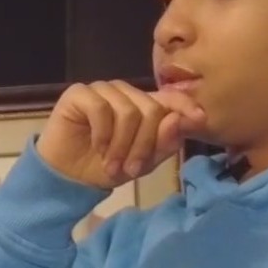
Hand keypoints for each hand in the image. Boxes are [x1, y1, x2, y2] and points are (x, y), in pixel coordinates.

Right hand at [36, 80, 205, 188]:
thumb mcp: (142, 163)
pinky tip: (97, 146)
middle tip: (131, 170)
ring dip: (122, 145)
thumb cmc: (103, 167)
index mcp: (143, 105)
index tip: (200, 120)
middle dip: (144, 145)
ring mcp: (101, 91)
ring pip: (128, 111)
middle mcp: (124, 93)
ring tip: (112, 164)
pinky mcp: (79, 94)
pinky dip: (102, 133)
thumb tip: (179, 120)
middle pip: (150, 109)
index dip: (186, 106)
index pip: (171, 97)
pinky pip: (101, 109)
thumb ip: (163, 143)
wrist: (67, 176)